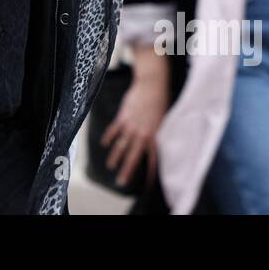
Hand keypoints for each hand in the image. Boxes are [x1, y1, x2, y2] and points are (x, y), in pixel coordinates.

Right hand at [100, 46, 168, 187]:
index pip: (152, 160)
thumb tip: (157, 144)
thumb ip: (158, 134)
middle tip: (121, 182)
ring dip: (115, 157)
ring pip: (121, 145)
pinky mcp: (123, 117)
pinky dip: (109, 137)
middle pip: (133, 156)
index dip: (150, 173)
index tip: (147, 185)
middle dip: (127, 171)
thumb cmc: (161, 100)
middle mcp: (142, 134)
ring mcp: (131, 126)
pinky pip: (114, 129)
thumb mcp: (164, 120)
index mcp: (155, 136)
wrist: (152, 84)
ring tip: (110, 166)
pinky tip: (104, 144)